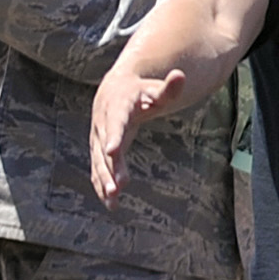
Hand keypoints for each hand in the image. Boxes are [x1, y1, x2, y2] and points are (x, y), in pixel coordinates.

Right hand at [89, 63, 186, 203]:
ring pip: (98, 161)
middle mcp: (103, 123)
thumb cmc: (141, 90)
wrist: (115, 90)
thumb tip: (180, 75)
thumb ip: (169, 88)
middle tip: (117, 187)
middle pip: (104, 147)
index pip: (114, 122)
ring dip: (104, 180)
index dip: (113, 136)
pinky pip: (97, 168)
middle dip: (109, 168)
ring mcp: (98, 137)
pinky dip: (101, 184)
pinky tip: (110, 203)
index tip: (112, 151)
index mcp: (116, 106)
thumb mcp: (157, 89)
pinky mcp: (98, 149)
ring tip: (113, 200)